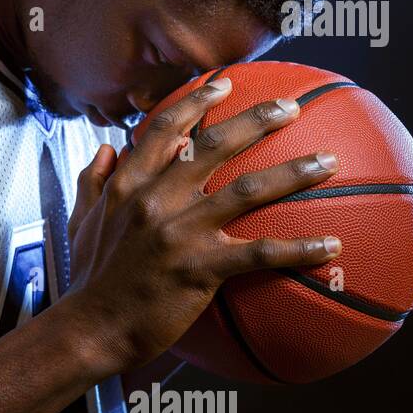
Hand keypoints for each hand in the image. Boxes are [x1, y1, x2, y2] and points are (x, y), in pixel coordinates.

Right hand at [62, 77, 341, 373]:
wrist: (91, 329)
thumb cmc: (89, 279)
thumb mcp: (80, 221)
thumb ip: (93, 181)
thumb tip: (108, 148)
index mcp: (129, 185)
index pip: (165, 130)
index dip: (197, 102)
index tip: (223, 84)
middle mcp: (156, 200)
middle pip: (215, 146)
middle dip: (258, 119)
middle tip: (291, 108)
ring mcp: (179, 233)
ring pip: (247, 191)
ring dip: (293, 172)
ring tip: (328, 162)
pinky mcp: (200, 269)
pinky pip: (260, 253)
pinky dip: (299, 248)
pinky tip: (331, 245)